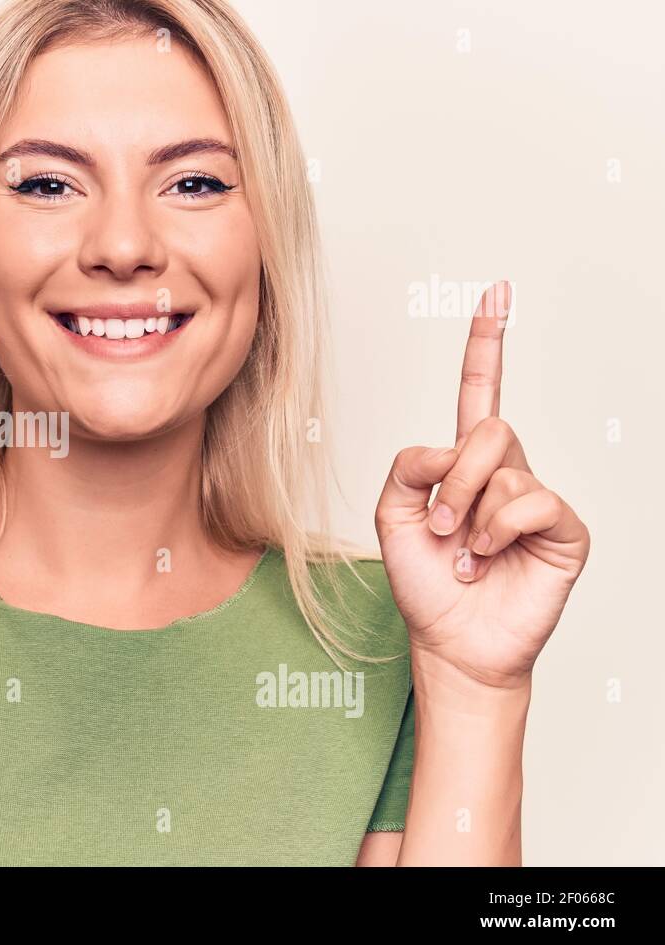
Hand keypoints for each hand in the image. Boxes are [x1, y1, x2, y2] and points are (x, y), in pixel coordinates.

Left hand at [375, 281, 589, 688]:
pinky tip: (489, 558)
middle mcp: (506, 473)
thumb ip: (407, 467)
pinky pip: (530, 501)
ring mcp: (537, 499)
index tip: (495, 292)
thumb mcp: (390, 517)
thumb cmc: (425, 584)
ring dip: (468, 515)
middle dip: (453, 480)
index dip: (487, 343)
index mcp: (464, 464)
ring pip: (505, 467)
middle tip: (439, 527)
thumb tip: (451, 448)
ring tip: (464, 554)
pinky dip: (497, 531)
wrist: (450, 642)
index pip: (479, 393)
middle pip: (489, 428)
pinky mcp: (564, 528)